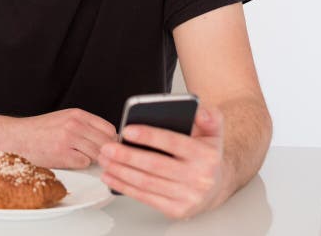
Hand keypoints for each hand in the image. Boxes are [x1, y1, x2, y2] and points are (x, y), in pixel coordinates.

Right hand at [8, 108, 116, 168]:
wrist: (16, 137)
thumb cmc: (38, 131)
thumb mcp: (63, 119)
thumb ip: (84, 125)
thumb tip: (106, 137)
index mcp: (77, 114)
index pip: (109, 128)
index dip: (111, 140)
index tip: (109, 147)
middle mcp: (75, 124)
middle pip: (106, 142)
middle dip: (105, 152)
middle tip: (98, 157)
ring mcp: (69, 139)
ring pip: (98, 153)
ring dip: (93, 159)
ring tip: (81, 157)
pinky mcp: (63, 154)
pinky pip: (84, 163)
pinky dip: (81, 164)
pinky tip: (70, 160)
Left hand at [97, 104, 225, 218]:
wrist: (216, 186)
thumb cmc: (206, 155)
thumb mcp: (213, 130)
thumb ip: (208, 116)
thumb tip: (199, 110)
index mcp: (206, 155)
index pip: (173, 143)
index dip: (149, 136)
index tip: (127, 130)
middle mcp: (199, 178)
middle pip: (155, 165)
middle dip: (126, 156)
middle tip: (107, 147)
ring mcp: (187, 196)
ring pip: (147, 182)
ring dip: (120, 171)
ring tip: (104, 159)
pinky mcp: (176, 210)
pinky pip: (145, 197)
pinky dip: (124, 186)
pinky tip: (111, 176)